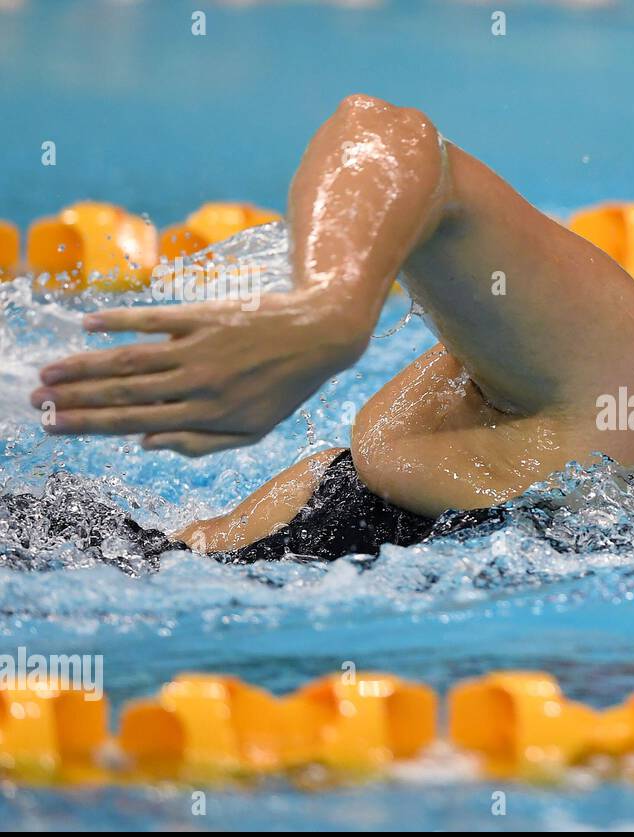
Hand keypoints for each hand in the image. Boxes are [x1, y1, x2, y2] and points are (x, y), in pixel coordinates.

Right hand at [32, 289, 372, 455]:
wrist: (320, 335)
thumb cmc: (283, 387)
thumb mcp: (253, 430)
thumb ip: (199, 443)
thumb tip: (143, 443)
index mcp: (205, 415)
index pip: (133, 423)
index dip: (88, 425)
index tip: (51, 426)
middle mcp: (197, 384)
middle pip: (123, 394)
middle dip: (73, 398)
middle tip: (32, 400)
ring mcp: (198, 349)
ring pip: (129, 361)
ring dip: (83, 366)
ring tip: (47, 371)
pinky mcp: (203, 317)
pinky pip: (152, 319)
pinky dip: (118, 321)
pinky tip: (87, 325)